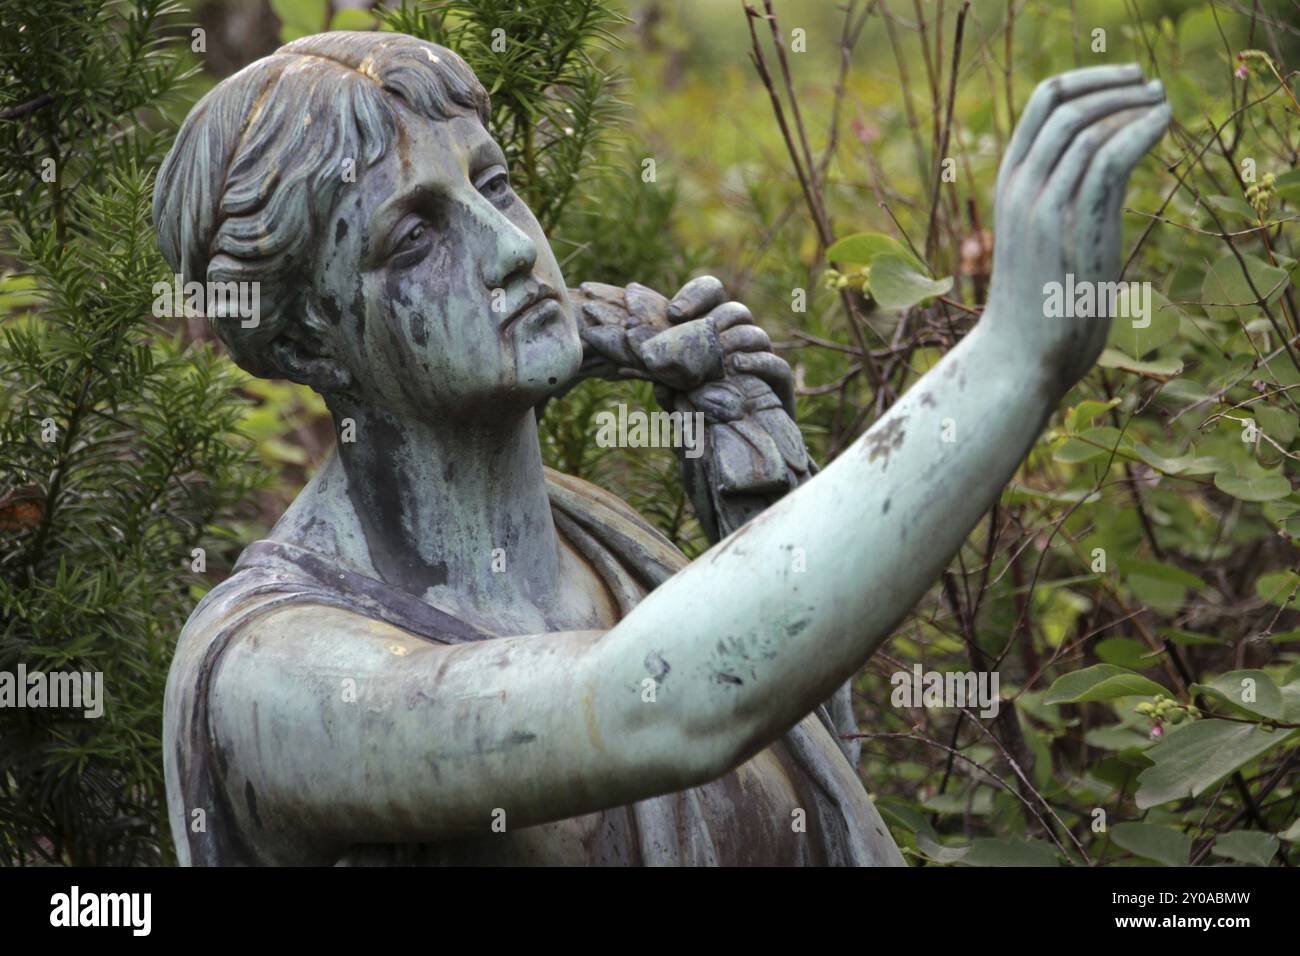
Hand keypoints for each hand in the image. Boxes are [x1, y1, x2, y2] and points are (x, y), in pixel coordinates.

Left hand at [658, 275, 795, 417]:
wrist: (737, 457)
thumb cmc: (702, 420)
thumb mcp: (676, 401)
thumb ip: (667, 388)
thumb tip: (657, 384)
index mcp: (715, 334)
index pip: (712, 293)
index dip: (696, 295)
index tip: (673, 314)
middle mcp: (740, 342)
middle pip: (736, 310)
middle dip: (715, 319)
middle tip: (696, 336)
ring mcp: (761, 362)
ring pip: (756, 334)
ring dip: (735, 340)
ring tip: (715, 356)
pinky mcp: (779, 387)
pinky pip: (776, 366)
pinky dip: (758, 362)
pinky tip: (737, 367)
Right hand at [984, 64, 1170, 390]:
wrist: (1017, 358)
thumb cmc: (1039, 306)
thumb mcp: (1050, 238)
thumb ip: (1073, 197)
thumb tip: (1115, 162)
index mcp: (1010, 186)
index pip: (1041, 104)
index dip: (1087, 80)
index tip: (1127, 81)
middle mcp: (1020, 188)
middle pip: (1065, 104)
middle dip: (1114, 86)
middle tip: (1152, 88)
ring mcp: (1040, 207)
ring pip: (1087, 127)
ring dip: (1133, 106)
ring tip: (1165, 106)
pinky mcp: (1068, 229)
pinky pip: (1104, 160)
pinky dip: (1138, 132)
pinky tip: (1162, 124)